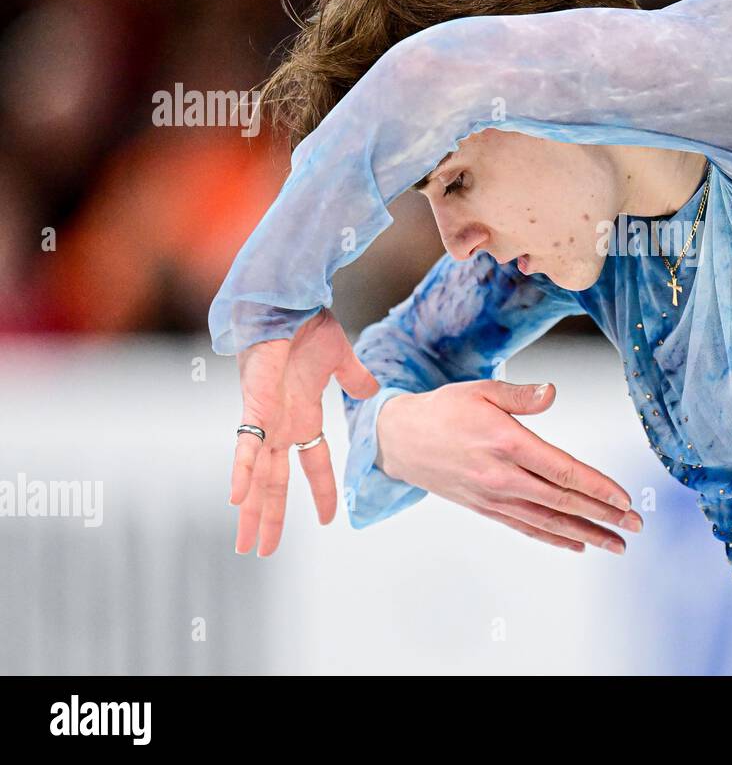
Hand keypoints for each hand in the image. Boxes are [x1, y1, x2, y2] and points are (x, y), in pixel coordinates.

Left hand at [232, 310, 379, 555]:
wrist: (285, 304)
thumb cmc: (308, 325)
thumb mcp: (340, 359)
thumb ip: (354, 379)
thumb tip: (370, 391)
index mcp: (303, 417)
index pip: (314, 464)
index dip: (320, 491)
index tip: (327, 519)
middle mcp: (282, 427)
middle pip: (275, 483)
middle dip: (270, 518)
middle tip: (262, 551)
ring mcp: (266, 421)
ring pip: (259, 477)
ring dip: (254, 511)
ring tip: (247, 544)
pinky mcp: (255, 410)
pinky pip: (247, 447)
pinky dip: (242, 473)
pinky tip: (236, 500)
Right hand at [376, 379, 642, 552]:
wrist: (399, 440)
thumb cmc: (443, 410)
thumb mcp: (481, 389)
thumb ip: (521, 395)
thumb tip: (552, 392)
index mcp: (506, 444)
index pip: (563, 471)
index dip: (598, 487)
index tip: (624, 499)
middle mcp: (502, 477)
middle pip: (563, 502)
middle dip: (604, 516)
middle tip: (634, 526)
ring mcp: (494, 497)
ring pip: (548, 521)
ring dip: (586, 534)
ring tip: (615, 543)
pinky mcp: (486, 508)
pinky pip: (526, 527)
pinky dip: (554, 538)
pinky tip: (576, 544)